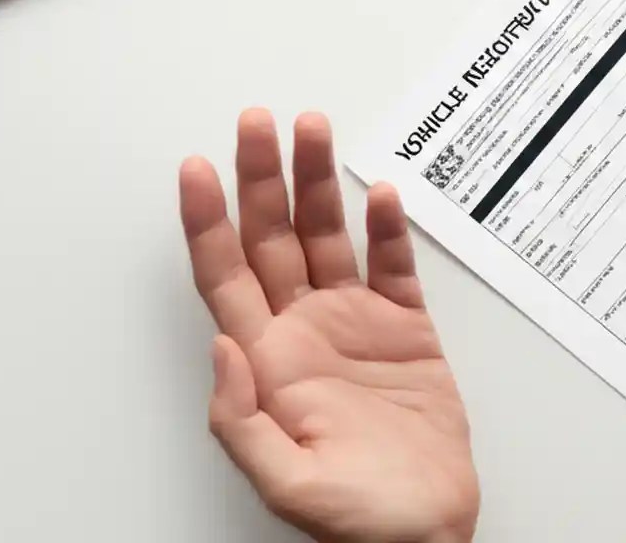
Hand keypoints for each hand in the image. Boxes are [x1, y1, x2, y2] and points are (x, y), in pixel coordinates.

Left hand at [179, 109, 479, 542]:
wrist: (427, 534)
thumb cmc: (360, 523)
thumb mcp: (287, 485)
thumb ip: (242, 420)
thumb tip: (221, 348)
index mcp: (270, 362)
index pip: (226, 274)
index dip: (207, 220)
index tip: (198, 169)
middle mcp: (305, 332)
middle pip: (273, 237)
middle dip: (262, 177)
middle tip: (258, 123)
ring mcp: (355, 325)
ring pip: (329, 237)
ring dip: (319, 183)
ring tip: (313, 131)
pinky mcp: (406, 331)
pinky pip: (394, 266)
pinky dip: (388, 229)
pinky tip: (381, 196)